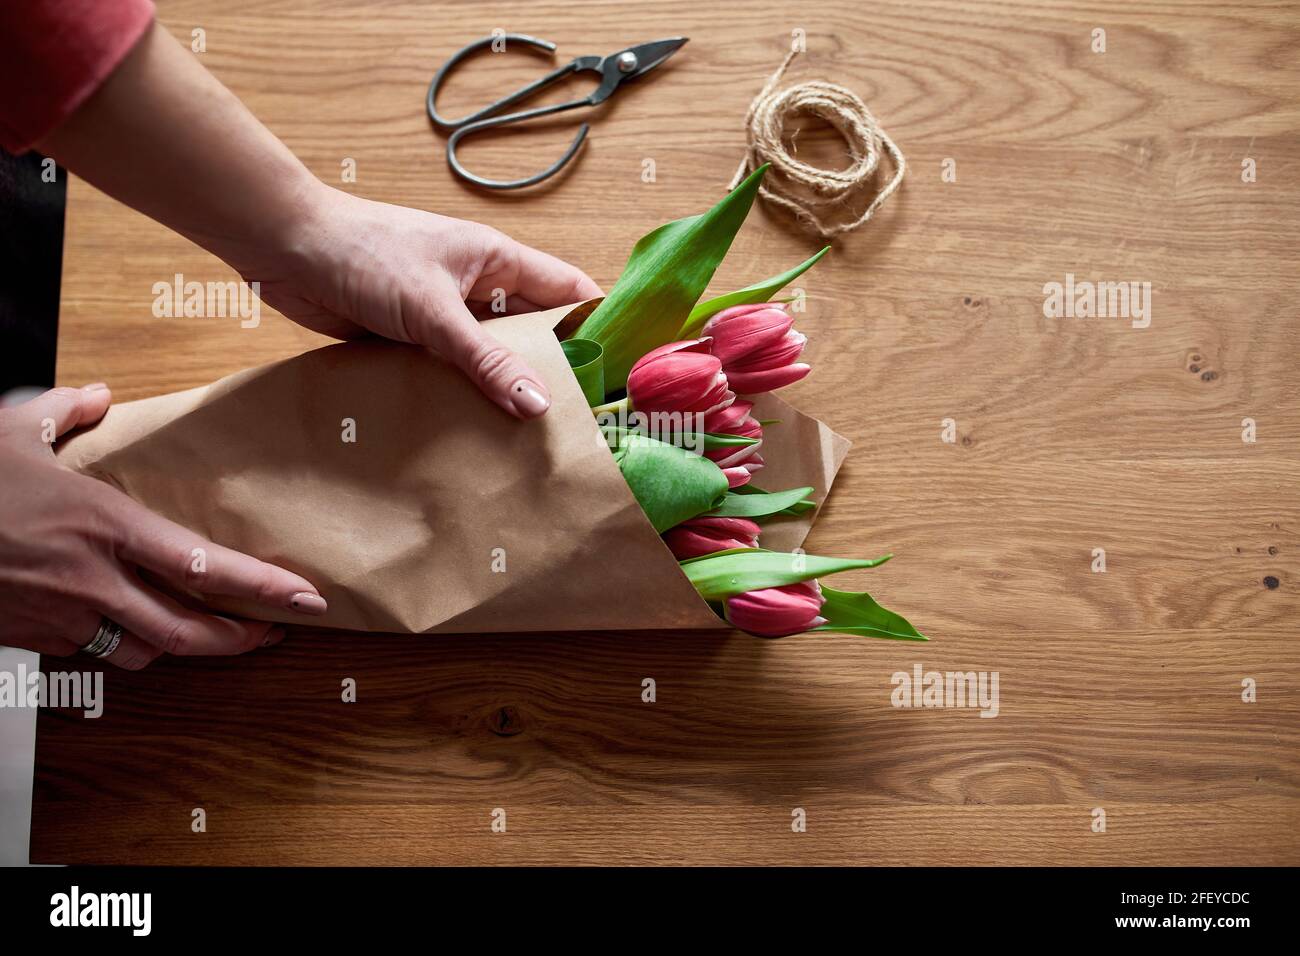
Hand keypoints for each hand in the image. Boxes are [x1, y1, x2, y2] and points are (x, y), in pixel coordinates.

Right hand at [0, 384, 328, 668]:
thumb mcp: (11, 429)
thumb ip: (63, 411)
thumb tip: (95, 397)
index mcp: (103, 525)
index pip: (203, 566)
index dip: (260, 588)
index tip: (304, 599)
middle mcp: (91, 580)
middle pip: (184, 632)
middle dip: (236, 641)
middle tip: (271, 636)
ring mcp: (57, 617)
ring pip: (139, 653)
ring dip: (174, 647)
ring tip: (202, 633)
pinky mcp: (26, 640)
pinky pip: (88, 655)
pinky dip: (116, 647)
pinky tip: (125, 628)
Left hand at [33, 23, 601, 419]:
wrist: (285, 249)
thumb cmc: (363, 253)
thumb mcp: (432, 309)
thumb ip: (484, 358)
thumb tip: (538, 405)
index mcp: (499, 262)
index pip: (570, 294)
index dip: (600, 328)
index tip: (623, 376)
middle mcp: (480, 289)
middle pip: (535, 336)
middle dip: (556, 374)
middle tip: (580, 428)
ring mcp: (446, 317)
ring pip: (492, 360)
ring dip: (504, 393)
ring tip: (532, 444)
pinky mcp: (413, 341)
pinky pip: (451, 375)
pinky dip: (462, 401)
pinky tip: (474, 437)